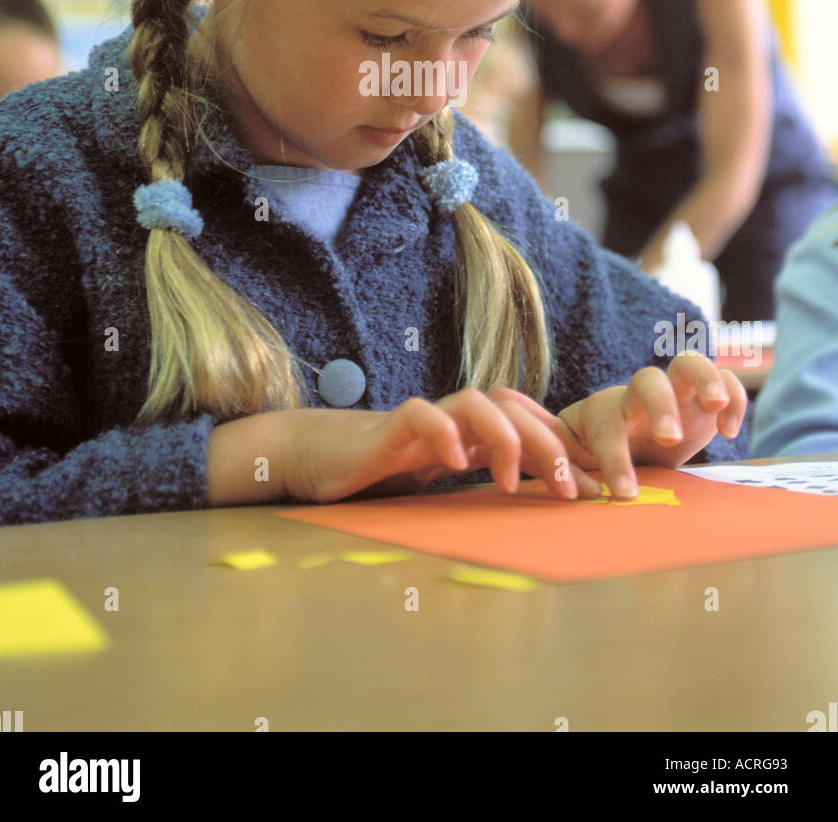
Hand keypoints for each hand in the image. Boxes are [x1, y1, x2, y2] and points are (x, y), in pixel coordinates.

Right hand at [281, 389, 605, 503]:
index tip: (593, 490)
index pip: (530, 425)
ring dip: (504, 437)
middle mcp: (454, 419)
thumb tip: (540, 512)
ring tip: (511, 483)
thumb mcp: (445, 486)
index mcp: (472, 432)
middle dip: (550, 446)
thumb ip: (482, 485)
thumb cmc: (385, 473)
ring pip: (476, 401)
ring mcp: (424, 418)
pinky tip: (455, 463)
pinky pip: (420, 412)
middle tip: (570, 492)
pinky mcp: (390, 427)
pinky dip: (442, 431)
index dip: (564, 451)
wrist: (321, 457)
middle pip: (514, 409)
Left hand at [548, 351, 747, 497]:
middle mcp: (639, 395)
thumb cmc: (595, 449)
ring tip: (715, 405)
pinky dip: (733, 396)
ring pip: (689, 363)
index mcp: (604, 412)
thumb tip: (557, 479)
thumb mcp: (572, 457)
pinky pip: (725, 380)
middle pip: (647, 380)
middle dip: (659, 405)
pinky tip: (729, 431)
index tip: (625, 493)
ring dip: (705, 379)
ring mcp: (675, 392)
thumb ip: (561, 463)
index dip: (614, 459)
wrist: (629, 436)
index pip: (607, 428)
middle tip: (668, 437)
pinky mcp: (705, 399)